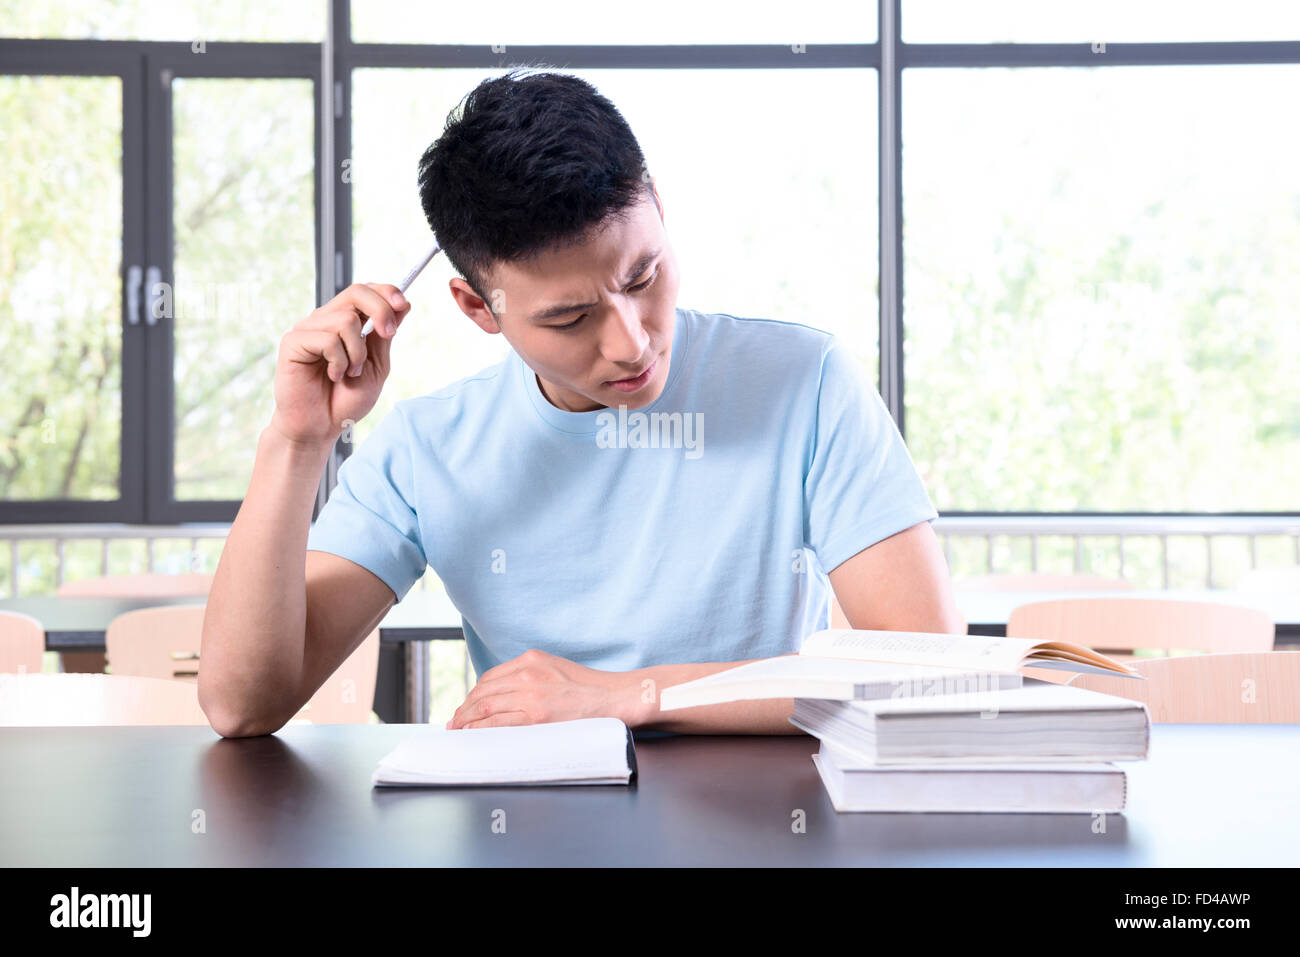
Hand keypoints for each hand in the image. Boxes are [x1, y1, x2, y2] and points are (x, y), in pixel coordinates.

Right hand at [269, 282, 411, 446]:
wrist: (322, 426)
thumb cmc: (346, 399)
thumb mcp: (377, 366)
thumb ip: (385, 336)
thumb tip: (403, 303)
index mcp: (345, 322)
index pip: (365, 291)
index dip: (386, 291)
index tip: (402, 304)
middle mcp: (325, 320)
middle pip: (356, 292)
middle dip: (379, 310)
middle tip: (387, 335)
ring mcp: (307, 329)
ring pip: (346, 319)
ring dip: (357, 352)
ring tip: (349, 373)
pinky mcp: (293, 342)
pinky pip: (328, 339)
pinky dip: (339, 361)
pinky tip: (333, 375)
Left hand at [446, 649, 635, 728]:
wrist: (615, 697)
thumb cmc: (590, 688)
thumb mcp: (556, 670)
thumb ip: (532, 677)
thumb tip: (505, 695)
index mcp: (532, 660)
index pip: (491, 678)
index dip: (473, 695)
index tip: (465, 707)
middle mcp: (528, 673)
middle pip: (483, 691)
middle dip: (464, 709)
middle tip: (454, 722)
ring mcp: (531, 693)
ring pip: (485, 706)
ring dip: (466, 720)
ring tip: (458, 730)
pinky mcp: (537, 714)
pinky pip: (499, 723)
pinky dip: (480, 729)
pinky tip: (472, 734)